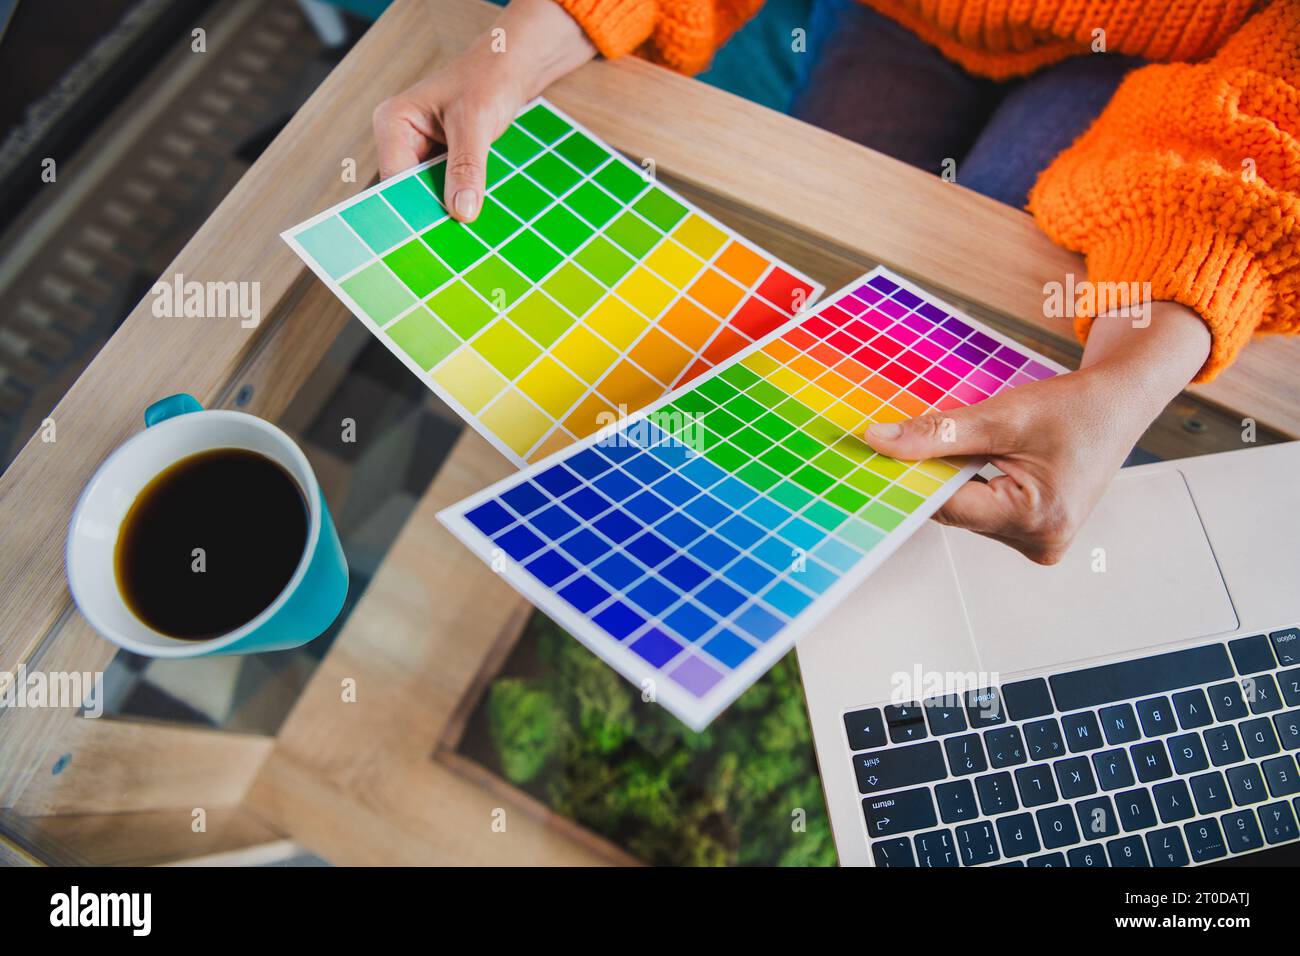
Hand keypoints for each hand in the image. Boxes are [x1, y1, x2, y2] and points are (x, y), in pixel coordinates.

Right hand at [372, 0, 594, 219]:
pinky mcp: (437, 161)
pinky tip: (472, 218)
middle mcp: (399, 138)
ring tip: (463, 237)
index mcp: (393, 122)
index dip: (414, 208)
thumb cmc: (488, 81)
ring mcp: (417, 151)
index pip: (395, 178)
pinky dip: (458, 201)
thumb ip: (467, 166)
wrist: (509, 70)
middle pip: (407, 190)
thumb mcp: (476, 122)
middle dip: (430, 212)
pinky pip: (443, 189)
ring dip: (446, 209)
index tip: (433, 236)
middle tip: (453, 243)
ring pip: (426, 193)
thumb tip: (461, 211)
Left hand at [863, 301, 1210, 563]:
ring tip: (957, 441)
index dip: (911, 476)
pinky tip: (971, 455)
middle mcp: (1039, 542)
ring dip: (953, 475)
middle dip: (933, 473)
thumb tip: (881, 442)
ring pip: (967, 507)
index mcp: (1038, 520)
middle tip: (899, 439)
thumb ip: (938, 433)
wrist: (1120, 401)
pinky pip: (983, 506)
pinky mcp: (1034, 530)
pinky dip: (971, 480)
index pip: (949, 504)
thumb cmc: (1078, 407)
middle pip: (957, 508)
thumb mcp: (1003, 416)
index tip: (876, 455)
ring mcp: (1038, 541)